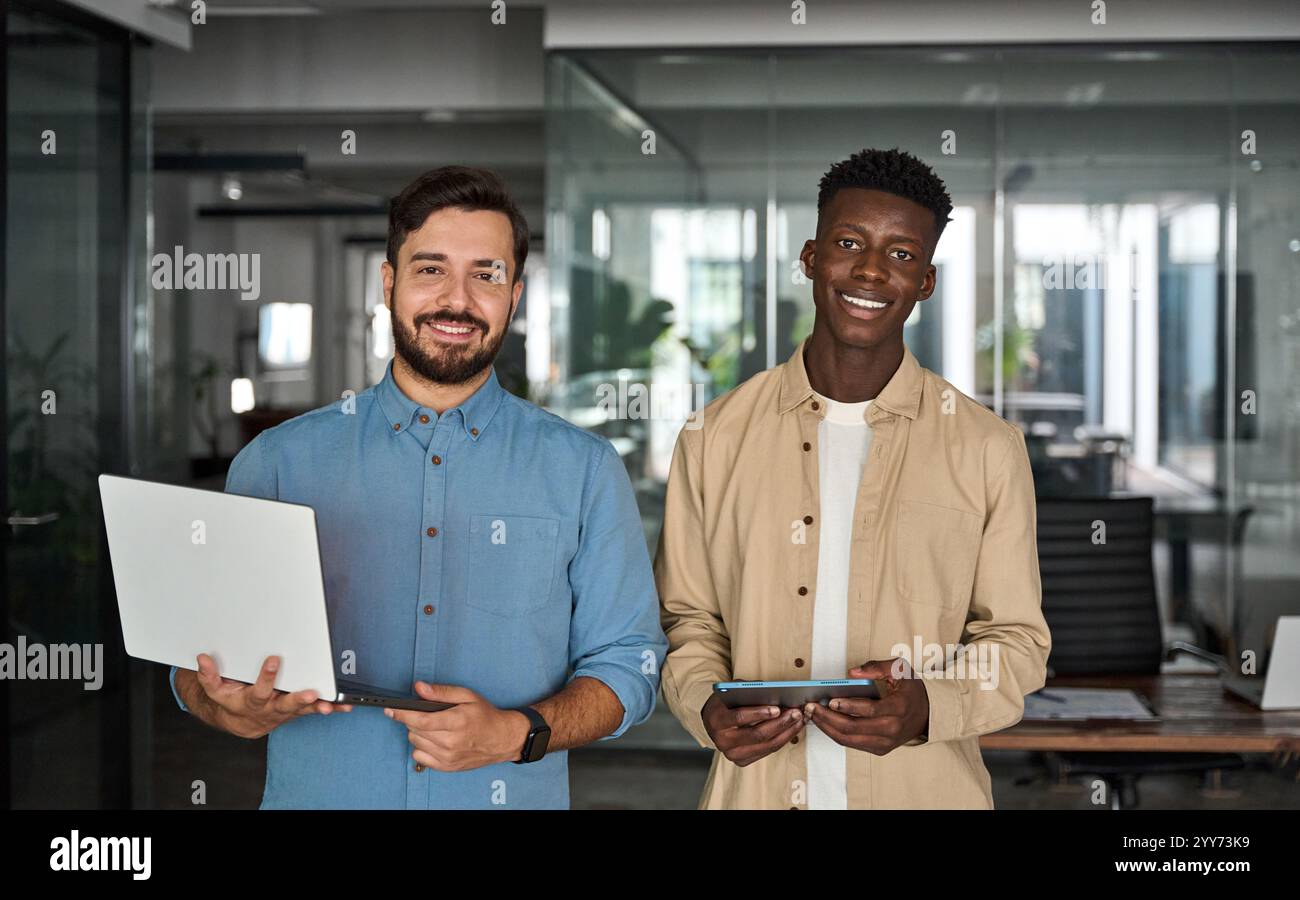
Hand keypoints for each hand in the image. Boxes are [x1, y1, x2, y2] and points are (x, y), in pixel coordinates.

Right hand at [194, 653, 351, 738]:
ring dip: (317, 707)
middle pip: (283, 705)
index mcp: (249, 703)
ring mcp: (283, 712)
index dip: (265, 677)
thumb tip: (202, 658)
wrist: (239, 722)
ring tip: (332, 704)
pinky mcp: (295, 712)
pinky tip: (344, 707)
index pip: (257, 691)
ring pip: (301, 710)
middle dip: (297, 699)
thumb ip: (209, 676)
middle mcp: (268, 710)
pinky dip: (329, 708)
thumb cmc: (230, 700)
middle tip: (310, 692)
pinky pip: (312, 711)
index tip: (274, 660)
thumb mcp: (215, 689)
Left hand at [384, 682, 530, 771]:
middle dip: (412, 719)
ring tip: (432, 726)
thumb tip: (419, 687)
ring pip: (415, 743)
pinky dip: (421, 747)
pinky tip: (433, 740)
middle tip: (422, 713)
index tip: (390, 709)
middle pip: (415, 731)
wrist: (502, 739)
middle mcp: (451, 742)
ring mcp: (448, 757)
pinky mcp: (446, 767)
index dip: (402, 714)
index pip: (420, 720)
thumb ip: (441, 692)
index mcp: (457, 721)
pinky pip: (419, 757)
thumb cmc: (485, 716)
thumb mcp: (467, 696)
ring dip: (417, 733)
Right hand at [701, 692, 804, 766]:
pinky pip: (767, 751)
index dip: (759, 713)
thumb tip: (775, 693)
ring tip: (798, 720)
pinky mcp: (742, 761)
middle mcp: (722, 740)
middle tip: (795, 713)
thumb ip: (749, 691)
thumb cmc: (725, 703)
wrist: (712, 722)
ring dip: (786, 732)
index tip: (777, 708)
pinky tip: (791, 729)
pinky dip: (782, 739)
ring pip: (766, 745)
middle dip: (779, 723)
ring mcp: (732, 753)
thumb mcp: (732, 692)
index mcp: (717, 720)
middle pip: (757, 734)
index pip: (739, 717)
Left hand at [805, 658, 928, 754]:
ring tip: (812, 715)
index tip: (830, 699)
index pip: (869, 710)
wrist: (927, 714)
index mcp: (899, 708)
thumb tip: (852, 672)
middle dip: (828, 718)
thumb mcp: (899, 669)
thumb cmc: (911, 690)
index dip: (847, 706)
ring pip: (849, 740)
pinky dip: (835, 734)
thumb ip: (877, 667)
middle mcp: (892, 729)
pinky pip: (853, 744)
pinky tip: (824, 722)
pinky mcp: (880, 749)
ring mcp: (886, 742)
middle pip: (853, 728)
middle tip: (811, 707)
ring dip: (827, 728)